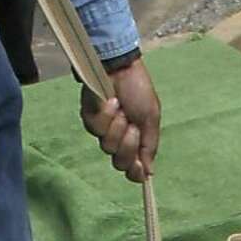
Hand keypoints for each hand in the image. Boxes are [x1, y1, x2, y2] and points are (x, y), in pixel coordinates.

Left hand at [82, 56, 160, 181]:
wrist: (121, 67)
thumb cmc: (138, 90)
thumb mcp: (151, 118)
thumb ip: (149, 146)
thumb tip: (149, 173)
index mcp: (135, 141)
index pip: (132, 169)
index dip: (134, 173)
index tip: (139, 169)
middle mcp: (117, 140)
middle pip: (119, 163)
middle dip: (128, 145)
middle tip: (132, 125)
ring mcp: (102, 130)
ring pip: (107, 147)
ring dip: (117, 127)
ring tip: (121, 108)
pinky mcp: (89, 118)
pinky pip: (95, 129)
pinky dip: (105, 115)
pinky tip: (110, 102)